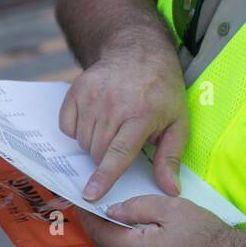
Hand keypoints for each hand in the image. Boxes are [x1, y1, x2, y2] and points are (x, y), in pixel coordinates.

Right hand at [59, 48, 187, 200]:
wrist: (140, 52)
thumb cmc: (163, 91)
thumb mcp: (178, 122)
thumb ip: (171, 157)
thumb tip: (171, 190)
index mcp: (141, 115)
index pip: (118, 153)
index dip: (104, 176)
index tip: (90, 194)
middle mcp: (114, 105)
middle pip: (98, 151)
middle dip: (106, 160)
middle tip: (122, 145)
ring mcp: (93, 95)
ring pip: (83, 142)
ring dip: (94, 146)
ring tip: (113, 130)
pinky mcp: (77, 90)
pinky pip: (67, 126)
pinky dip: (78, 131)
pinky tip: (96, 120)